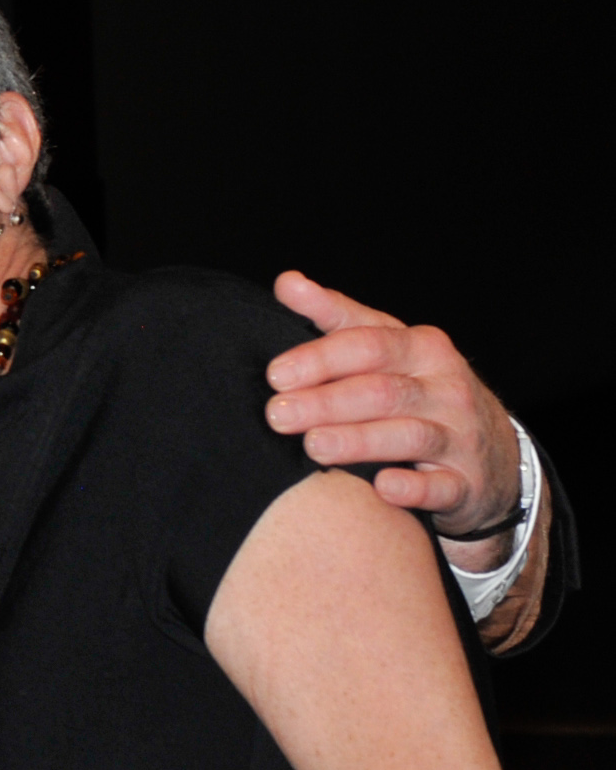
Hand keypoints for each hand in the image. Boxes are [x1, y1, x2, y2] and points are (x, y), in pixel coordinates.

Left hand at [263, 272, 521, 551]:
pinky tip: (383, 486)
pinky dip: (414, 488)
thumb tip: (287, 282)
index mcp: (422, 349)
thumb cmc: (420, 390)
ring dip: (358, 440)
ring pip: (408, 434)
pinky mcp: (468, 483)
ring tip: (313, 446)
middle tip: (277, 414)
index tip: (275, 374)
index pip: (367, 344)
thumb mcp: (388, 349)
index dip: (320, 358)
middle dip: (326, 402)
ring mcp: (460, 436)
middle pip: (381, 390)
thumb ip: (338, 317)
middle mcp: (446, 388)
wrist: (493, 456)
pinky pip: (443, 487)